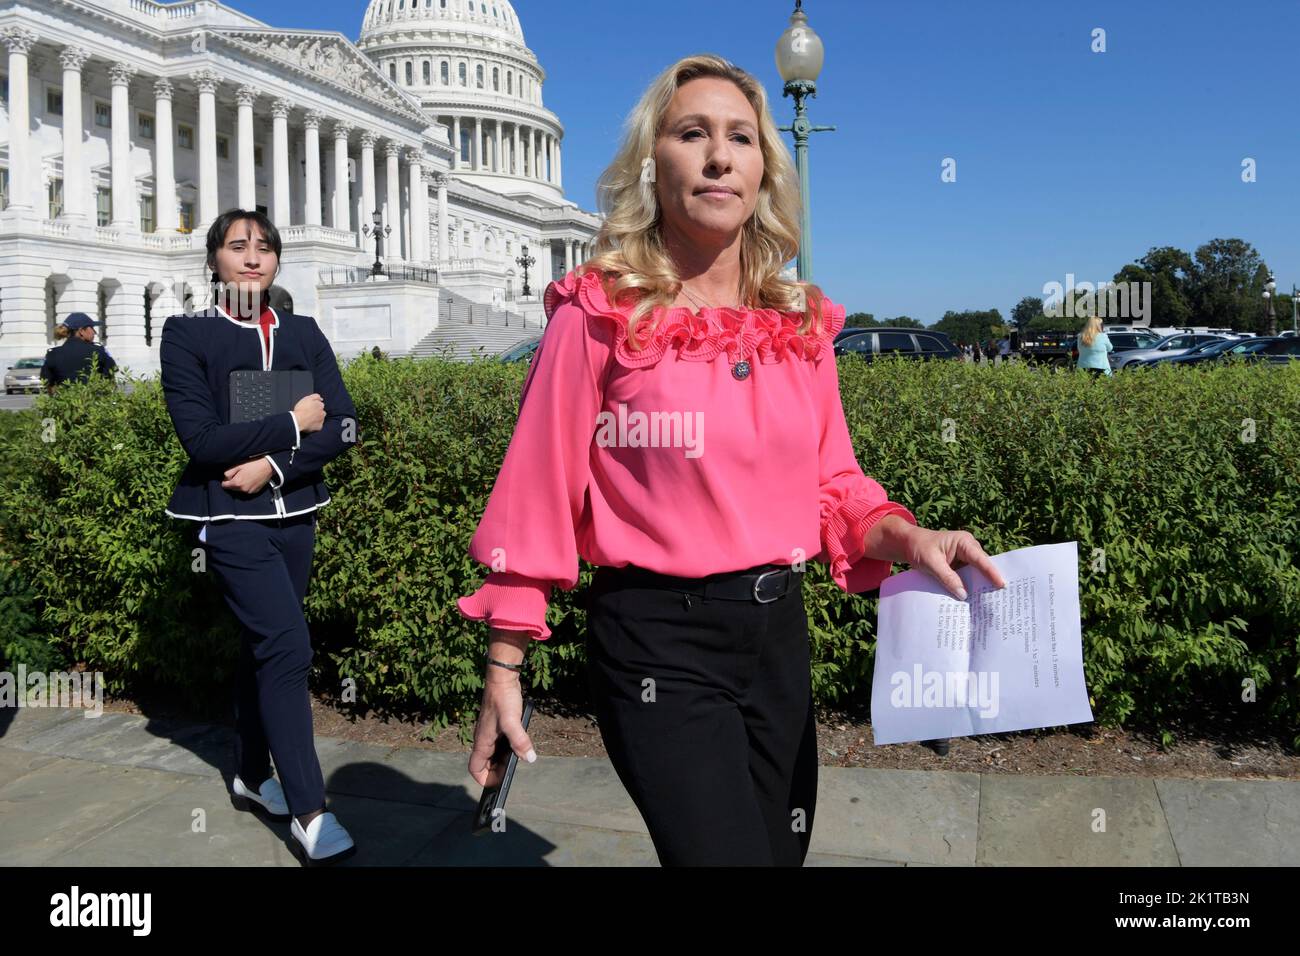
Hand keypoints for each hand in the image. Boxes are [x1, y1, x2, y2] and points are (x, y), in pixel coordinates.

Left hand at [221, 457, 273, 494]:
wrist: (267, 466)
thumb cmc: (253, 464)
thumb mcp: (238, 466)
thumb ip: (228, 473)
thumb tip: (225, 478)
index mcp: (237, 483)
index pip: (224, 486)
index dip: (225, 480)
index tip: (230, 476)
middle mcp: (242, 489)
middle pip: (232, 488)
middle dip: (233, 482)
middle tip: (239, 474)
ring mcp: (249, 491)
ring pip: (240, 489)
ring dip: (241, 484)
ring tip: (246, 476)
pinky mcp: (255, 491)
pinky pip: (247, 490)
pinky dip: (247, 486)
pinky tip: (251, 479)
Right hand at [292, 393, 325, 432]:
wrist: (298, 420)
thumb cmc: (301, 409)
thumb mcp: (307, 398)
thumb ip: (316, 396)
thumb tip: (321, 398)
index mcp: (320, 405)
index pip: (320, 404)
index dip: (314, 406)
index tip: (310, 408)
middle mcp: (323, 412)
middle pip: (321, 411)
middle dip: (317, 412)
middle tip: (308, 413)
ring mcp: (321, 420)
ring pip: (320, 418)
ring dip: (317, 418)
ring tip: (309, 418)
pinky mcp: (319, 427)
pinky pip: (318, 425)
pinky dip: (315, 425)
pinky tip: (309, 423)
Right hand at [467, 629, 535, 786]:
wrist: (502, 678)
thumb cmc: (504, 699)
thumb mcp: (512, 721)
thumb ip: (520, 741)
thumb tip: (529, 759)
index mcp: (482, 741)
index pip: (475, 768)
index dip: (484, 778)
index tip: (498, 782)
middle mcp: (483, 738)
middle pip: (485, 763)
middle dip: (496, 771)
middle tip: (511, 773)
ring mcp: (489, 732)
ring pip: (492, 753)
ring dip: (502, 760)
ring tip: (516, 761)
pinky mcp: (497, 725)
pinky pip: (499, 743)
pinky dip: (506, 748)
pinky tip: (519, 744)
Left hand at [901, 527, 1006, 599]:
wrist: (908, 544)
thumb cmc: (919, 547)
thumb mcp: (931, 563)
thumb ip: (947, 578)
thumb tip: (963, 595)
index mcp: (963, 542)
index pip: (981, 559)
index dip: (992, 572)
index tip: (1002, 585)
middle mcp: (968, 548)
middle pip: (982, 567)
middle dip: (989, 581)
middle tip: (999, 598)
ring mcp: (965, 557)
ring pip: (976, 573)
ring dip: (979, 586)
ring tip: (989, 603)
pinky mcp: (960, 565)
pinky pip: (968, 576)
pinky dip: (969, 586)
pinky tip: (973, 600)